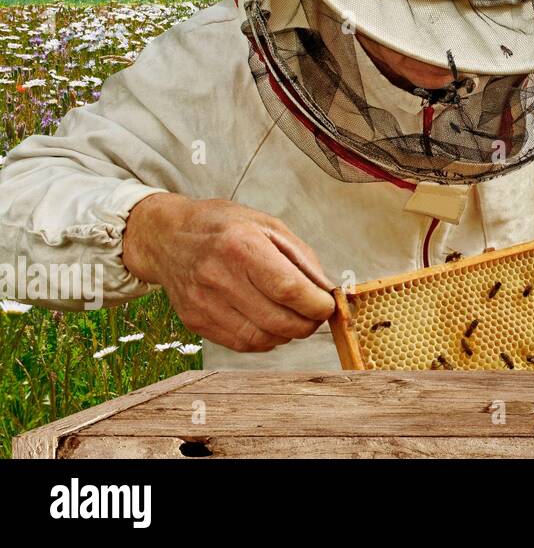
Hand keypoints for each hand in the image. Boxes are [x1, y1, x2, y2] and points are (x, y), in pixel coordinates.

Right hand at [123, 193, 335, 352]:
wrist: (168, 238)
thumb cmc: (224, 227)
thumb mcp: (268, 225)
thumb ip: (302, 258)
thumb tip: (326, 291)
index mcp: (241, 246)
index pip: (288, 288)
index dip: (316, 305)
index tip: (328, 305)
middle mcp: (218, 276)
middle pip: (277, 320)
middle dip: (308, 323)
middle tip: (316, 314)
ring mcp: (203, 303)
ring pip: (261, 338)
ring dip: (288, 334)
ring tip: (293, 317)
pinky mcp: (195, 321)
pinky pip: (241, 344)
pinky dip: (265, 339)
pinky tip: (270, 323)